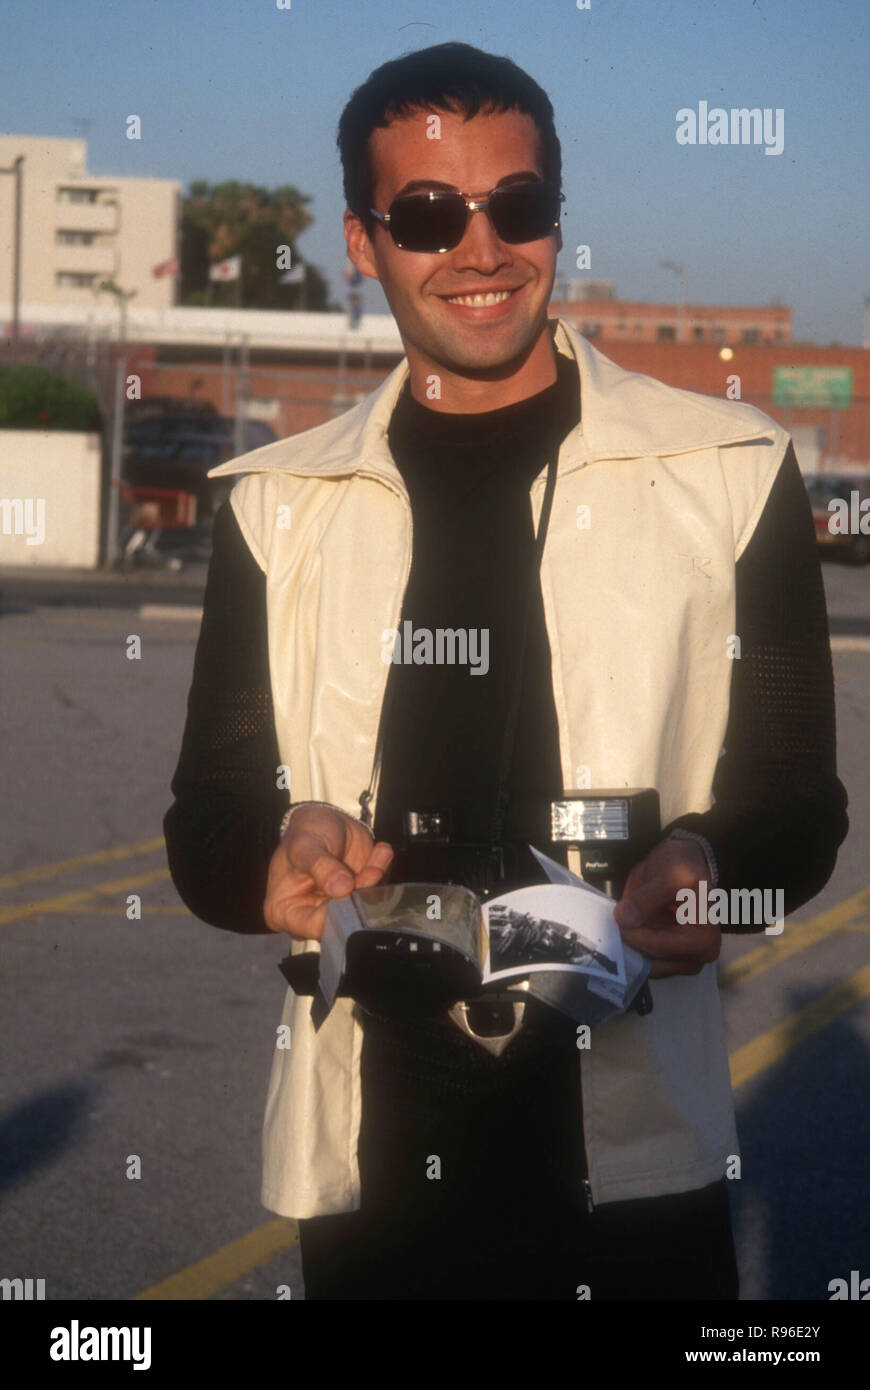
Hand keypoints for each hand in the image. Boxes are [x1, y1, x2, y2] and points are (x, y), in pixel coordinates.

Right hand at [263, 803, 393, 939]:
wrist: (324, 819)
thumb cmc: (304, 834)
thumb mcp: (305, 846)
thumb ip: (320, 867)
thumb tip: (341, 888)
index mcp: (285, 911)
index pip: (312, 927)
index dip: (335, 914)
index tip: (348, 889)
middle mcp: (311, 915)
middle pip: (342, 921)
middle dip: (359, 896)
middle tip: (371, 871)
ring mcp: (338, 908)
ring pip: (364, 909)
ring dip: (375, 881)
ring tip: (379, 855)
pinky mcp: (359, 897)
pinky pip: (378, 893)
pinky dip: (383, 872)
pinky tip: (381, 853)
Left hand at [612, 838, 720, 978]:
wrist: (684, 863)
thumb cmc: (685, 867)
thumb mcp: (671, 874)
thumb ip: (648, 897)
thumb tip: (624, 918)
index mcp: (704, 941)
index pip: (658, 947)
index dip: (632, 933)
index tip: (615, 916)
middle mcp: (695, 960)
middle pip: (649, 962)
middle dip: (627, 944)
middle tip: (608, 923)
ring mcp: (677, 962)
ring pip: (641, 966)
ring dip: (624, 947)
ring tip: (612, 924)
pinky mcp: (662, 959)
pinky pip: (638, 961)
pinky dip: (626, 947)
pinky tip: (618, 929)